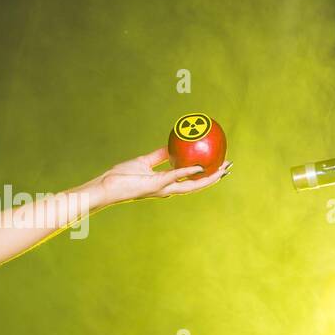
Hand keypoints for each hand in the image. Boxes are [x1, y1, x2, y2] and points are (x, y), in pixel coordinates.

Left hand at [95, 147, 230, 205]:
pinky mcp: (155, 185)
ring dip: (208, 178)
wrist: (107, 187)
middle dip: (214, 177)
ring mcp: (162, 189)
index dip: (206, 175)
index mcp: (166, 184)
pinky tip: (199, 165)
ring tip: (222, 169)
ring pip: (191, 185)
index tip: (218, 165)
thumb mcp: (144, 162)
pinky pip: (175, 176)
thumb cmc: (122, 176)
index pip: (190, 181)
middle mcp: (167, 189)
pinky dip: (187, 171)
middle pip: (196, 185)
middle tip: (228, 166)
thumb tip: (171, 145)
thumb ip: (159, 156)